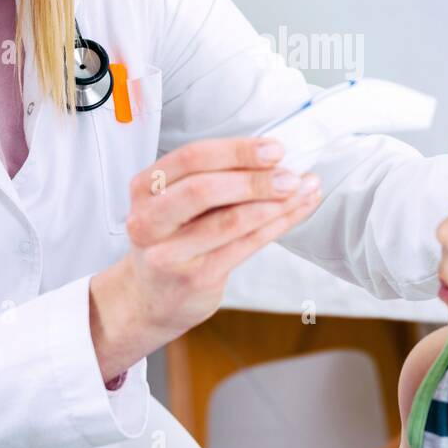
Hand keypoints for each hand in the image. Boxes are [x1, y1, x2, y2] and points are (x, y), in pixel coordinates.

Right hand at [87, 138, 320, 380]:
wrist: (151, 298)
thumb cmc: (172, 240)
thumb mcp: (174, 203)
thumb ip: (210, 178)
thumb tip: (271, 156)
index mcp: (144, 188)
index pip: (191, 158)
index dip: (236, 151)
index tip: (273, 149)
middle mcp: (148, 220)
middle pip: (203, 189)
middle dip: (254, 179)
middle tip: (290, 176)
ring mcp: (169, 253)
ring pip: (229, 221)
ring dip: (274, 203)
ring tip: (303, 190)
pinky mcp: (195, 278)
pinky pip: (244, 246)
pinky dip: (276, 225)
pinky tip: (295, 212)